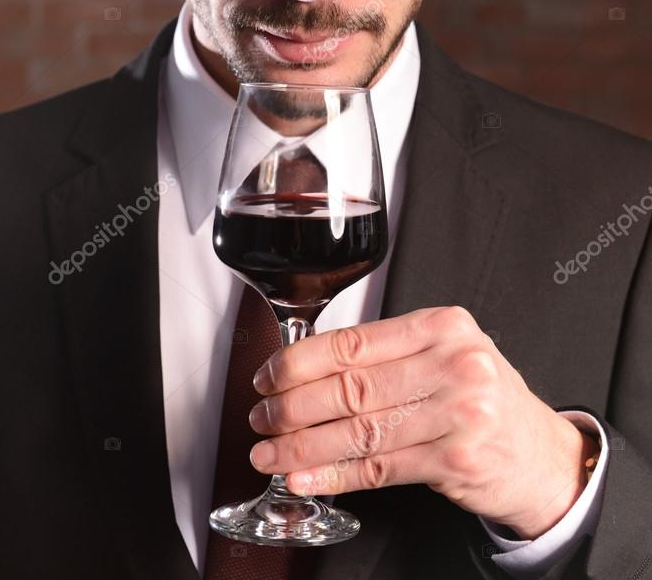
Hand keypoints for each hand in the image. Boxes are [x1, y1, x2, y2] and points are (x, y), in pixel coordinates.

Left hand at [248, 306, 596, 538]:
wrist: (541, 453)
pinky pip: (380, 468)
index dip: (300, 361)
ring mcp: (460, 413)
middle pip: (352, 386)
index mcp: (443, 325)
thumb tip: (306, 364)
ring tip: (269, 453)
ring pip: (360, 430)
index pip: (355, 341)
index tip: (268, 375)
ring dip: (304, 445)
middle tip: (260, 416)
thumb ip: (390, 352)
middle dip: (293, 405)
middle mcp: (455, 363)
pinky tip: (304, 476)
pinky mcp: (456, 460)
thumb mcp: (447, 353)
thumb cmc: (483, 397)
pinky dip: (334, 474)